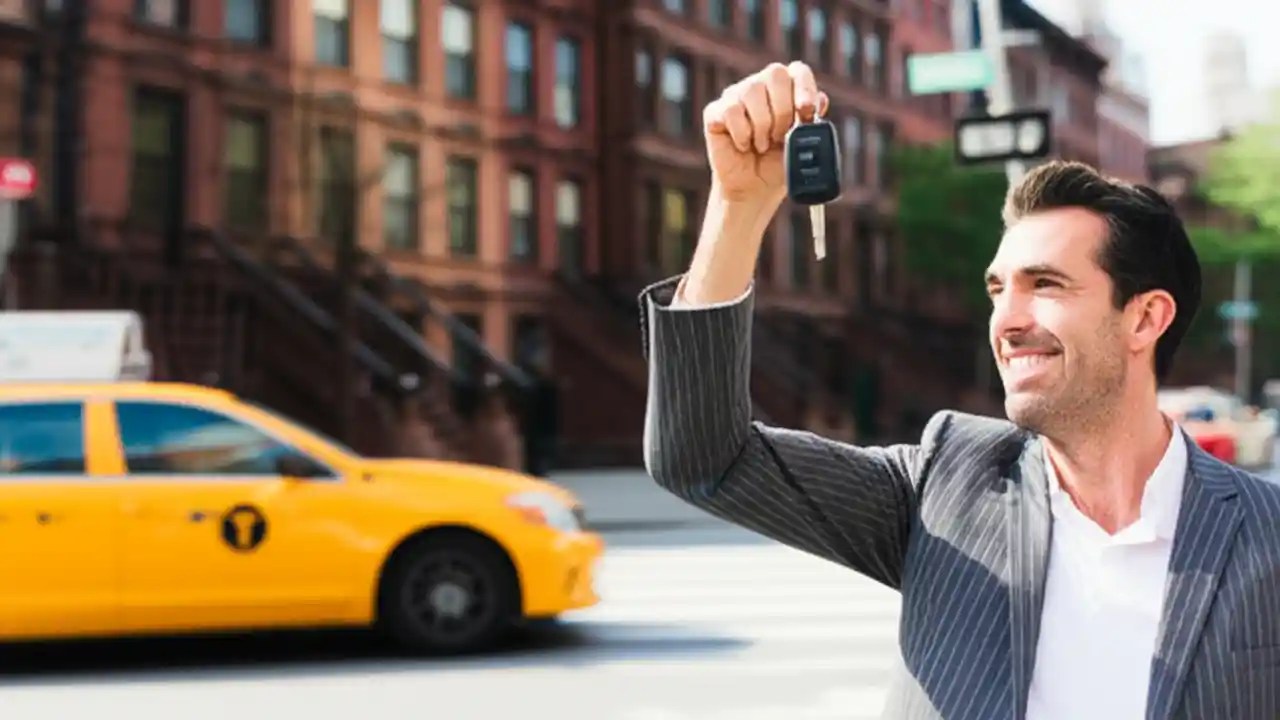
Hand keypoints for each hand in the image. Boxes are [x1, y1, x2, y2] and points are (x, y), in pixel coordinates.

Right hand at [703, 61, 830, 205]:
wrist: (754, 191)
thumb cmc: (777, 165)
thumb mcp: (802, 145)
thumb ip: (811, 122)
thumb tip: (820, 99)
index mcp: (785, 90)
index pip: (798, 70)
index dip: (804, 87)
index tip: (806, 111)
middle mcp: (760, 87)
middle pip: (775, 74)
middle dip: (783, 109)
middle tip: (781, 136)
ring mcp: (736, 96)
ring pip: (752, 90)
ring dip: (762, 125)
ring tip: (762, 145)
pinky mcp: (715, 112)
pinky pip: (731, 110)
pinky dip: (742, 133)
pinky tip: (744, 146)